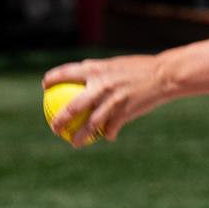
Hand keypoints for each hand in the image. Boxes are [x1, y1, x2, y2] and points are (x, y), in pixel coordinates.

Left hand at [41, 54, 172, 144]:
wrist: (164, 75)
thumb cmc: (139, 68)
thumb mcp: (115, 64)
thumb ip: (98, 70)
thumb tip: (82, 73)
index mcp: (96, 69)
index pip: (66, 73)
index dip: (52, 79)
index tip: (44, 86)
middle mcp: (101, 85)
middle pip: (72, 107)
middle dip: (60, 119)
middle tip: (54, 127)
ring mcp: (112, 100)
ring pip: (90, 124)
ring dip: (80, 136)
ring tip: (74, 143)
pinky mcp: (124, 113)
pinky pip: (111, 128)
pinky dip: (108, 133)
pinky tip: (107, 137)